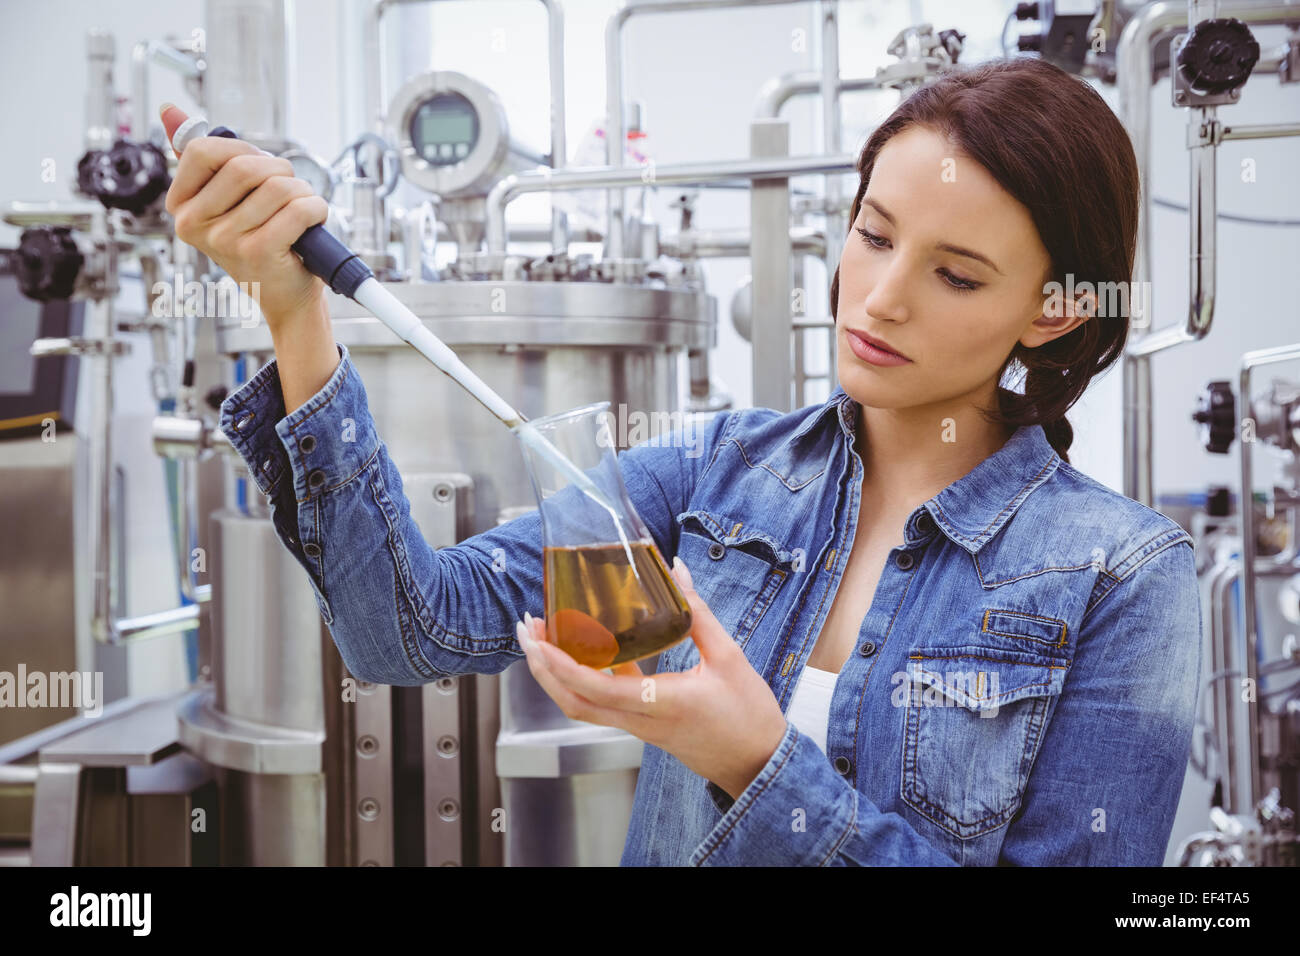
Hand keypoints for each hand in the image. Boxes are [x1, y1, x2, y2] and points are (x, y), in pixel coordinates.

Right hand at [160, 103, 327, 328]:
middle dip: (278, 169)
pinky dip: (316, 208)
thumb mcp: (226, 200)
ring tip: (301, 210)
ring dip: (302, 191)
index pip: (202, 150)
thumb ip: (199, 158)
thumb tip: (170, 110)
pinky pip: (298, 209)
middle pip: (244, 166)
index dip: (241, 149)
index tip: (259, 165)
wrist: (286, 295)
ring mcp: (225, 241)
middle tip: (288, 188)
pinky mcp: (259, 252)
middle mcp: (195, 225)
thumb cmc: (261, 241)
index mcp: (181, 207)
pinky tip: (313, 220)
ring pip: (276, 187)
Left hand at [516, 557, 788, 801]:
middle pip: (574, 703)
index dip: (560, 664)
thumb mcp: (729, 657)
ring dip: (558, 675)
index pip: (596, 688)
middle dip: (543, 669)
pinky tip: (590, 649)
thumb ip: (698, 613)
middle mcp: (641, 721)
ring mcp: (640, 728)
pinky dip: (587, 679)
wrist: (759, 763)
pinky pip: (605, 705)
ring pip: (585, 707)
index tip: (538, 639)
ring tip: (545, 638)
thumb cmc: (749, 715)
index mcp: (661, 703)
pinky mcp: (644, 727)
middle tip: (526, 631)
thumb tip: (676, 571)